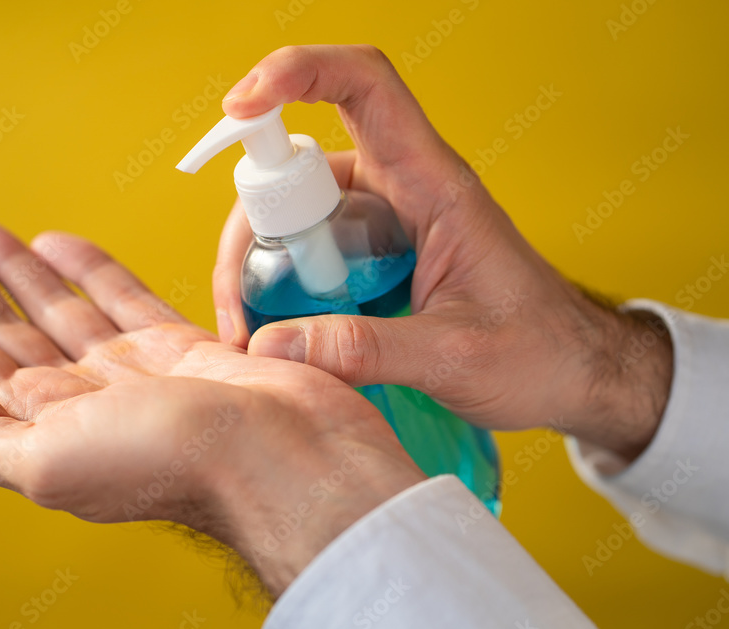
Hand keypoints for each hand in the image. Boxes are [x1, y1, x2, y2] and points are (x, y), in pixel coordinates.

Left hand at [0, 215, 424, 595]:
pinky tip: (55, 245)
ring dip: (11, 267)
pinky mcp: (180, 347)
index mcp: (46, 430)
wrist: (284, 454)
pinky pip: (121, 298)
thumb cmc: (173, 465)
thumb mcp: (48, 464)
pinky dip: (87, 270)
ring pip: (58, 308)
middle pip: (6, 330)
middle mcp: (84, 401)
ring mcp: (133, 372)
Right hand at [213, 45, 671, 464]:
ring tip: (247, 335)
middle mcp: (403, 189)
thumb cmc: (538, 352)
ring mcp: (384, 222)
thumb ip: (365, 351)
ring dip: (257, 263)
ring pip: (295, 211)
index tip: (239, 108)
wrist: (575, 372)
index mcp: (434, 185)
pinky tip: (272, 333)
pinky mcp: (375, 256)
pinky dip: (279, 284)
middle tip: (235, 307)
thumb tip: (272, 345)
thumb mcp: (454, 358)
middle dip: (250, 221)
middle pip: (300, 165)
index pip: (365, 87)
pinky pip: (309, 249)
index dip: (298, 73)